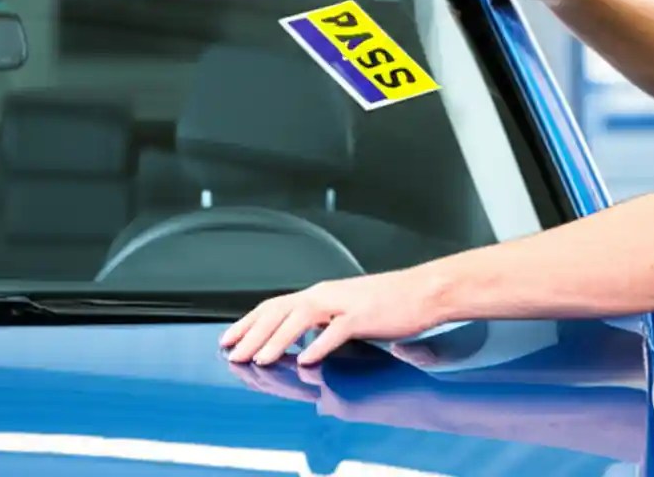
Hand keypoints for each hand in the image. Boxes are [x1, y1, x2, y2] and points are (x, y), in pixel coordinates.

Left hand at [219, 270, 446, 365]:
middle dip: (252, 334)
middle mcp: (327, 294)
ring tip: (259, 359)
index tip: (228, 340)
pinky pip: (337, 331)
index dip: (248, 323)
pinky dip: (319, 346)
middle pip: (280, 311)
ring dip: (277, 339)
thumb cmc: (390, 303)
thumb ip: (324, 324)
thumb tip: (305, 341)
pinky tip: (306, 361)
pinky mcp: (365, 316)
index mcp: (321, 293)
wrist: (425, 291)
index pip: (274, 306)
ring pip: (301, 318)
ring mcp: (345, 303)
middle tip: (232, 354)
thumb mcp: (348, 311)